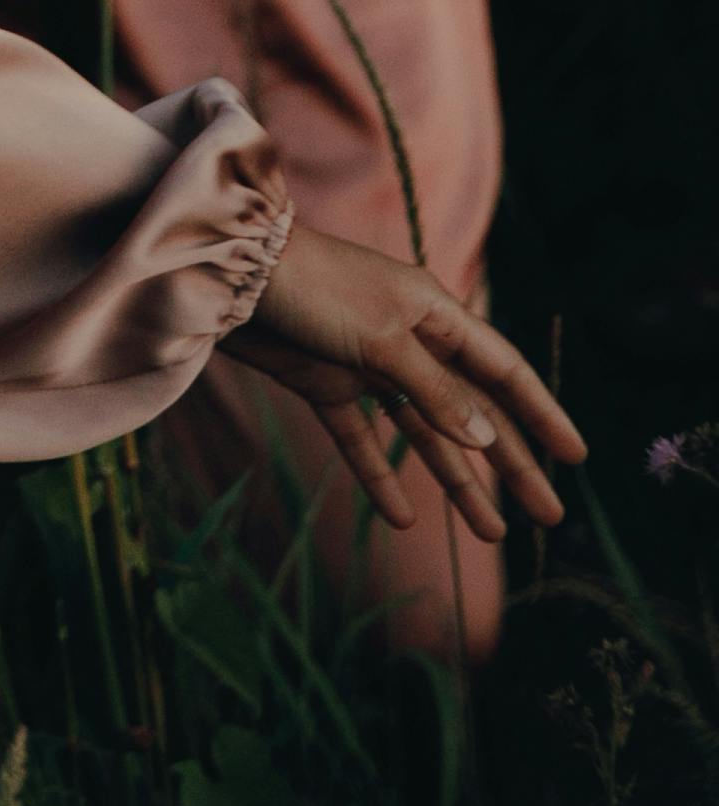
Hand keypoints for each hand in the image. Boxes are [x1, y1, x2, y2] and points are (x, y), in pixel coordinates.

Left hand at [224, 224, 582, 546]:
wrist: (230, 271)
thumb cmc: (316, 287)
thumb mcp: (383, 337)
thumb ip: (434, 391)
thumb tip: (486, 439)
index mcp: (435, 314)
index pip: (503, 370)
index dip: (541, 413)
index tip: (575, 455)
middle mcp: (409, 341)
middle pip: (472, 413)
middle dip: (512, 464)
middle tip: (548, 516)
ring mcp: (367, 365)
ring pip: (425, 434)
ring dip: (457, 482)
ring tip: (491, 535)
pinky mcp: (324, 383)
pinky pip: (362, 438)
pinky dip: (381, 475)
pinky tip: (405, 516)